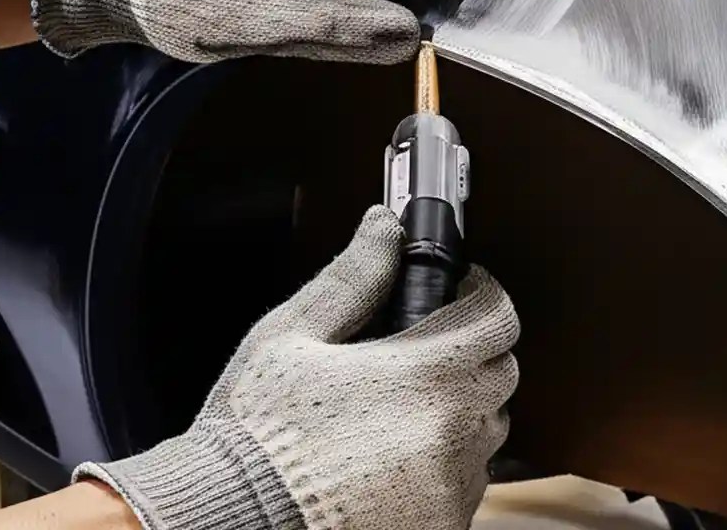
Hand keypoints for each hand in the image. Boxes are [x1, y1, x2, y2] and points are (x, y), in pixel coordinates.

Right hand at [76, 206, 519, 529]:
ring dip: (459, 412)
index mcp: (424, 375)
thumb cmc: (253, 434)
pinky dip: (445, 465)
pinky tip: (392, 460)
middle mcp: (453, 431)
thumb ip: (353, 277)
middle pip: (500, 373)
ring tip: (396, 413)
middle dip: (471, 352)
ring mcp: (453, 484)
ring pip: (488, 429)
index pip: (498, 317)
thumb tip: (384, 226)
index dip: (482, 294)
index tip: (463, 291)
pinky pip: (468, 482)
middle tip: (421, 352)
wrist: (227, 521)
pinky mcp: (444, 524)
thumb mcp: (291, 336)